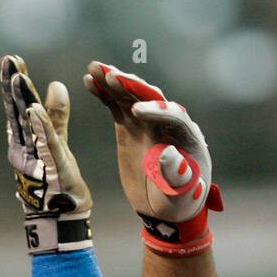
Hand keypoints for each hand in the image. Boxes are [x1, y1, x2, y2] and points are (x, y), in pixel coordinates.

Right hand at [0, 54, 92, 253]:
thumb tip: (56, 85)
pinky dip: (40, 128)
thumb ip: (56, 117)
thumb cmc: (57, 181)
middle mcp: (24, 148)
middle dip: (13, 86)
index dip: (14, 84)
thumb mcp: (56, 143)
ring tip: (18, 77)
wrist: (62, 216)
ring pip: (28, 126)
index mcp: (25, 140)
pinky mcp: (51, 169)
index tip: (12, 60)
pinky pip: (45, 145)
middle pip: (18, 112)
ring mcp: (35, 159)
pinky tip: (35, 110)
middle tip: (9, 60)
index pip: (19, 106)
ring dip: (23, 101)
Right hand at [83, 60, 222, 255]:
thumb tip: (166, 153)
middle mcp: (169, 123)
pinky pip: (116, 104)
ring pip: (131, 96)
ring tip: (95, 69)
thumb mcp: (180, 195)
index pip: (174, 117)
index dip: (156, 112)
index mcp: (188, 137)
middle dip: (133, 87)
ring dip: (114, 81)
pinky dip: (104, 93)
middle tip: (113, 76)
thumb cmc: (178, 202)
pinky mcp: (130, 124)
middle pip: (152, 98)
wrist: (164, 207)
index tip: (136, 112)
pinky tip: (88, 80)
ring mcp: (148, 121)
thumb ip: (176, 176)